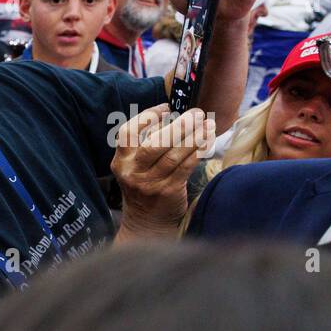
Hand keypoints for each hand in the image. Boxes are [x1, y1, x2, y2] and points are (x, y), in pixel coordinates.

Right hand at [113, 103, 214, 237]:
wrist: (146, 223)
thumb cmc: (145, 187)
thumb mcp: (136, 167)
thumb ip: (147, 143)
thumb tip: (172, 117)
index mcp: (121, 162)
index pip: (128, 133)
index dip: (147, 117)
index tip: (166, 108)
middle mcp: (132, 172)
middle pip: (155, 143)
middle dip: (179, 125)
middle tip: (196, 112)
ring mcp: (149, 183)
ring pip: (174, 154)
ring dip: (194, 136)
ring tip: (209, 124)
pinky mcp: (167, 191)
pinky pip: (186, 167)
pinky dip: (198, 152)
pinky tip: (207, 141)